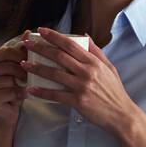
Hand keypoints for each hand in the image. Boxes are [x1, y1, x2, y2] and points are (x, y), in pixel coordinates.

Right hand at [0, 38, 29, 130]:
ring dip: (22, 84)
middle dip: (23, 72)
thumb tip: (28, 32)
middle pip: (7, 66)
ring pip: (9, 80)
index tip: (32, 61)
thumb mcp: (18, 69)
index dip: (21, 55)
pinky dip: (20, 94)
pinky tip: (24, 95)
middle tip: (31, 77)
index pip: (5, 51)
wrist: (7, 115)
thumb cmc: (13, 90)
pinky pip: (9, 92)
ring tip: (27, 87)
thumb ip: (21, 51)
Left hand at [21, 26, 139, 132]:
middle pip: (59, 56)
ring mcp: (82, 86)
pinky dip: (42, 92)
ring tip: (24, 64)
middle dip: (40, 48)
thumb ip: (96, 51)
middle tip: (27, 43)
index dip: (54, 36)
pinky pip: (56, 95)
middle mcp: (87, 72)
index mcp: (94, 62)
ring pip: (55, 74)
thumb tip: (84, 35)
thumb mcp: (109, 67)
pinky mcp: (78, 101)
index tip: (41, 30)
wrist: (121, 115)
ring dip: (37, 68)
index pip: (70, 44)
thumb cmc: (114, 92)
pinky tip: (31, 89)